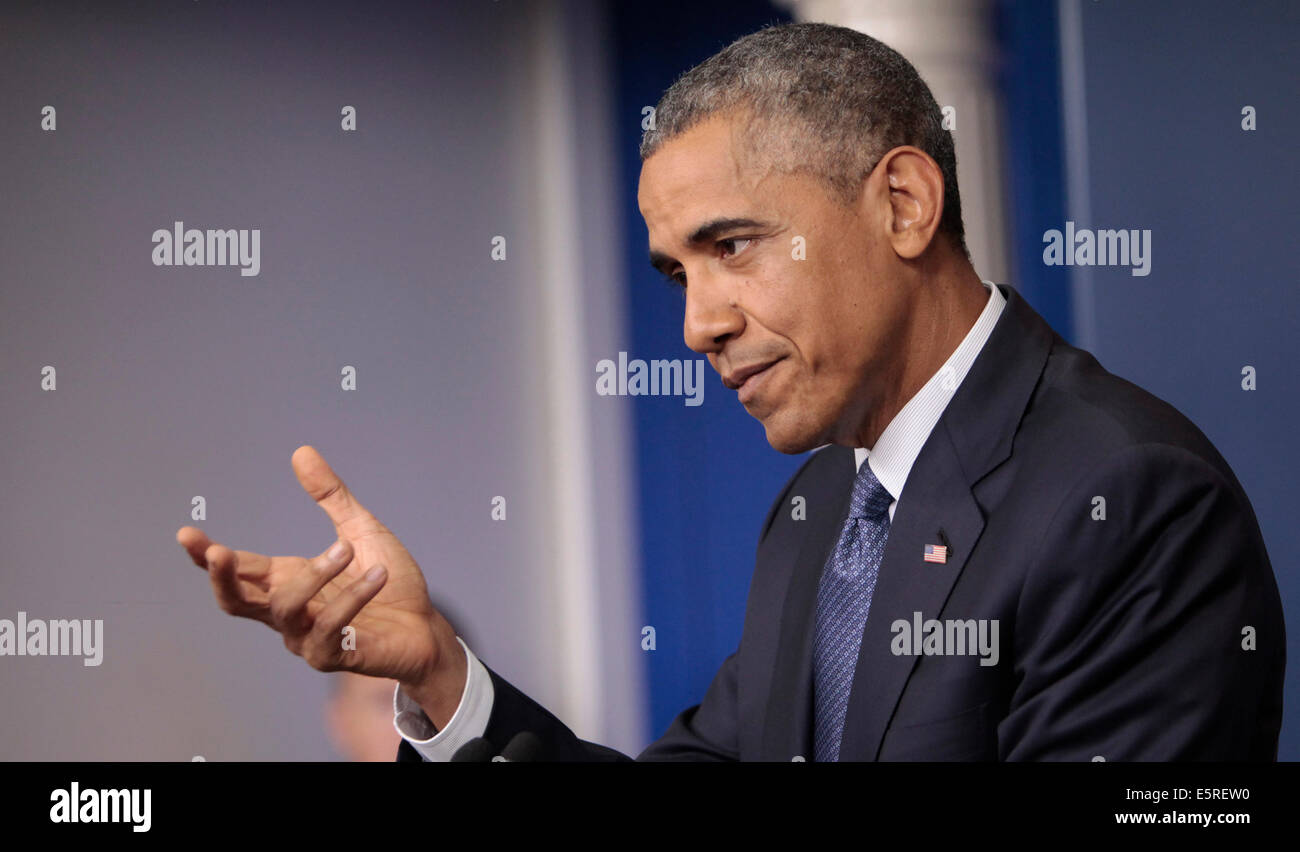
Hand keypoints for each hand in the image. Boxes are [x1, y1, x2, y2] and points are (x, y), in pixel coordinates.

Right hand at [177, 445, 466, 726]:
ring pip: (286, 607)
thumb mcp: (359, 530)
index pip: (237, 568)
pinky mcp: (332, 656)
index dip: (209, 555)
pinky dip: (353, 597)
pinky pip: (330, 627)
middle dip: (222, 577)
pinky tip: (378, 574)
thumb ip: (330, 496)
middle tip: (219, 552)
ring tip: (349, 549)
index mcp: (286, 580)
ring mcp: (305, 638)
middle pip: (235, 601)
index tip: (186, 534)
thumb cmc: (387, 582)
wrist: (425, 628)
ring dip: (316, 573)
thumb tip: (301, 451)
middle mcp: (288, 612)